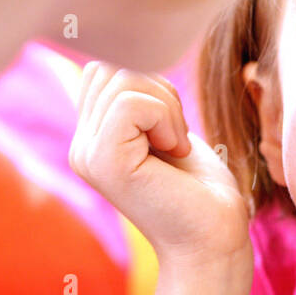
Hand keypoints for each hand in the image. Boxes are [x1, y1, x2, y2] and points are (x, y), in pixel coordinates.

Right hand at [70, 62, 251, 266]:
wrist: (214, 243)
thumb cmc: (203, 192)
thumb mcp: (169, 130)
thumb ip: (142, 99)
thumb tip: (131, 51)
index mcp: (92, 137)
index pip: (106, 68)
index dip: (150, 86)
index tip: (171, 130)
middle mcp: (81, 146)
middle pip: (110, 67)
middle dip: (158, 92)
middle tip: (175, 140)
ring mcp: (87, 155)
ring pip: (121, 79)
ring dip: (166, 107)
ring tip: (175, 148)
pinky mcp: (103, 163)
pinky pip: (132, 103)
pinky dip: (166, 120)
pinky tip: (175, 153)